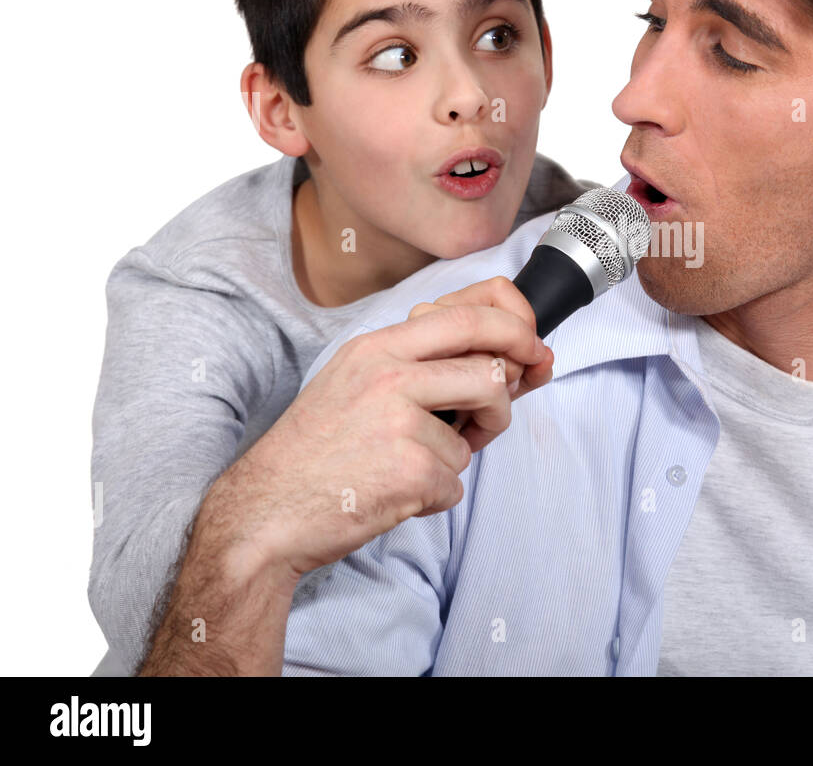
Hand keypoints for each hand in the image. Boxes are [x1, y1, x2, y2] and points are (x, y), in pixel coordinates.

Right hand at [213, 288, 551, 580]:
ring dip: (457, 456)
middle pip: (489, 369)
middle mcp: (389, 375)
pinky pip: (455, 482)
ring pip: (475, 434)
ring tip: (412, 464)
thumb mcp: (357, 381)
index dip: (515, 329)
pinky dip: (433, 496)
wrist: (265, 510)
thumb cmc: (316, 450)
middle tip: (498, 413)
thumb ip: (420, 365)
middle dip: (506, 395)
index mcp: (378, 346)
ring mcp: (400, 422)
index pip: (467, 316)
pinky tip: (392, 493)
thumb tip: (503, 359)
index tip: (533, 348)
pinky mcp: (410, 471)